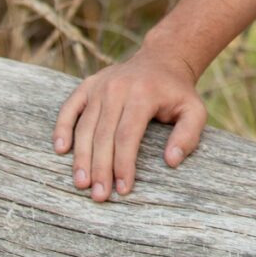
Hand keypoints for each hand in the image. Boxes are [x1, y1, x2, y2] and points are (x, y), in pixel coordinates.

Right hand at [54, 42, 206, 202]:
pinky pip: (69, 108)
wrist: (161, 60)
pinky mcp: (87, 85)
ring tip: (81, 184)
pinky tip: (60, 149)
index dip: (123, 164)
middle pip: (103, 135)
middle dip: (100, 168)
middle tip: (99, 196)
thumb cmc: (177, 93)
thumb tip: (171, 161)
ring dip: (81, 157)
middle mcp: (117, 88)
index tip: (123, 189)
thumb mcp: (195, 111)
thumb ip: (188, 136)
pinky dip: (62, 128)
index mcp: (143, 94)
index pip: (127, 135)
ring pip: (85, 126)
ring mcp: (99, 86)